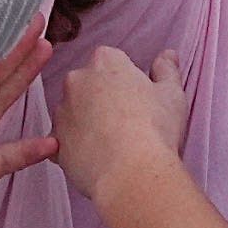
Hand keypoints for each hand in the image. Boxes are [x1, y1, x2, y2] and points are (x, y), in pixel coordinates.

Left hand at [54, 46, 190, 211]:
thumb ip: (167, 70)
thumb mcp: (172, 94)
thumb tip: (167, 55)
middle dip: (102, 99)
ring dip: (86, 124)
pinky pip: (62, 142)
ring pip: (73, 113)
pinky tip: (95, 161)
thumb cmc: (154, 129)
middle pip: (88, 85)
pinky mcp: (55, 142)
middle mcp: (76, 80)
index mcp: (105, 62)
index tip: (137, 100)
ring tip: (113, 146)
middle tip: (126, 123)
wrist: (131, 171)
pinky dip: (75, 149)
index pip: (111, 61)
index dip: (125, 81)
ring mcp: (62, 111)